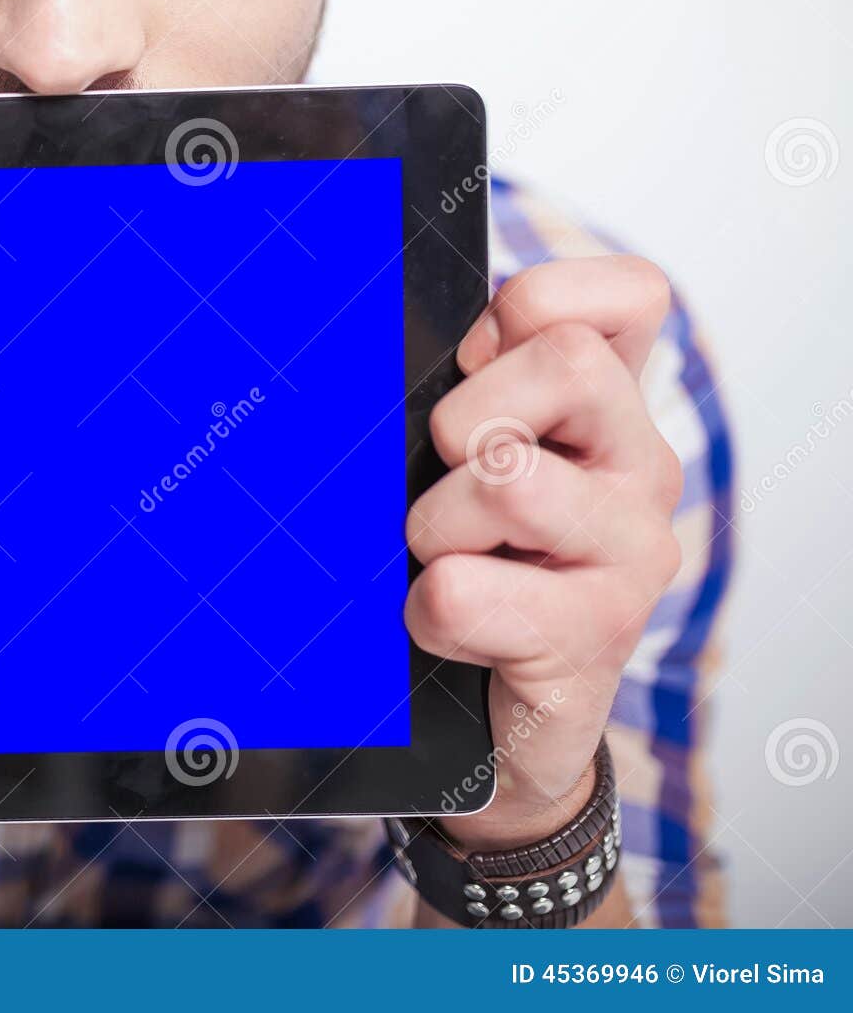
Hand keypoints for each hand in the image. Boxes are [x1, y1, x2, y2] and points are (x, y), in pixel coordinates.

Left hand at [404, 255, 682, 849]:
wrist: (498, 717)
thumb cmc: (469, 562)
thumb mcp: (461, 458)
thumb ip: (459, 389)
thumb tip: (371, 337)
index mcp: (610, 406)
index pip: (629, 294)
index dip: (533, 305)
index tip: (475, 362)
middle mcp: (641, 468)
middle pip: (570, 360)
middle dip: (467, 412)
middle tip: (444, 474)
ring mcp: (632, 552)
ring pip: (506, 475)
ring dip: (433, 520)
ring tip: (438, 557)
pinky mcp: (595, 634)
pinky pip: (461, 588)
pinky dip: (423, 608)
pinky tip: (445, 626)